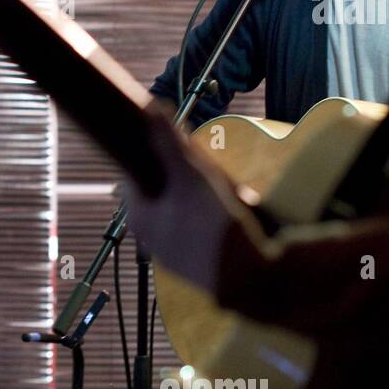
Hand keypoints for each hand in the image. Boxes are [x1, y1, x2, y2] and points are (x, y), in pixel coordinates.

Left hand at [124, 108, 246, 295]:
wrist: (250, 278)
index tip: (182, 152)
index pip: (138, 174)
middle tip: (216, 179)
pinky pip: (204, 232)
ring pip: (188, 212)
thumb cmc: (214, 225)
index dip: (159, 157)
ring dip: (210, 200)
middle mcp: (149, 238)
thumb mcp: (191, 176)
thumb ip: (169, 143)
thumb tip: (150, 110)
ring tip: (232, 199)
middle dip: (193, 180)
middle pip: (166, 192)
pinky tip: (238, 219)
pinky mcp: (196, 266)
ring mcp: (172, 254)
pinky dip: (219, 222)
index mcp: (138, 216)